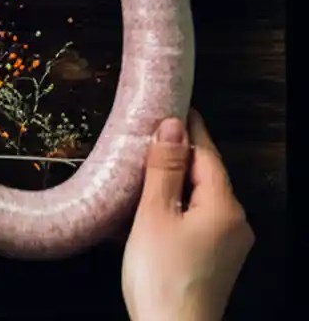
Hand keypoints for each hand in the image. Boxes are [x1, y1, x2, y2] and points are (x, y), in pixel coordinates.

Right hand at [122, 109, 253, 320]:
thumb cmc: (162, 275)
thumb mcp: (154, 214)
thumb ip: (164, 168)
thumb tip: (172, 125)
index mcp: (225, 205)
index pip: (207, 153)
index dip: (189, 129)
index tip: (174, 105)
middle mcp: (235, 222)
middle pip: (207, 176)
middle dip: (180, 155)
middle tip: (149, 135)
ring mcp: (229, 244)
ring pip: (202, 199)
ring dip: (176, 183)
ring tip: (144, 169)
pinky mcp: (216, 261)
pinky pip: (199, 220)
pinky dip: (178, 207)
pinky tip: (152, 210)